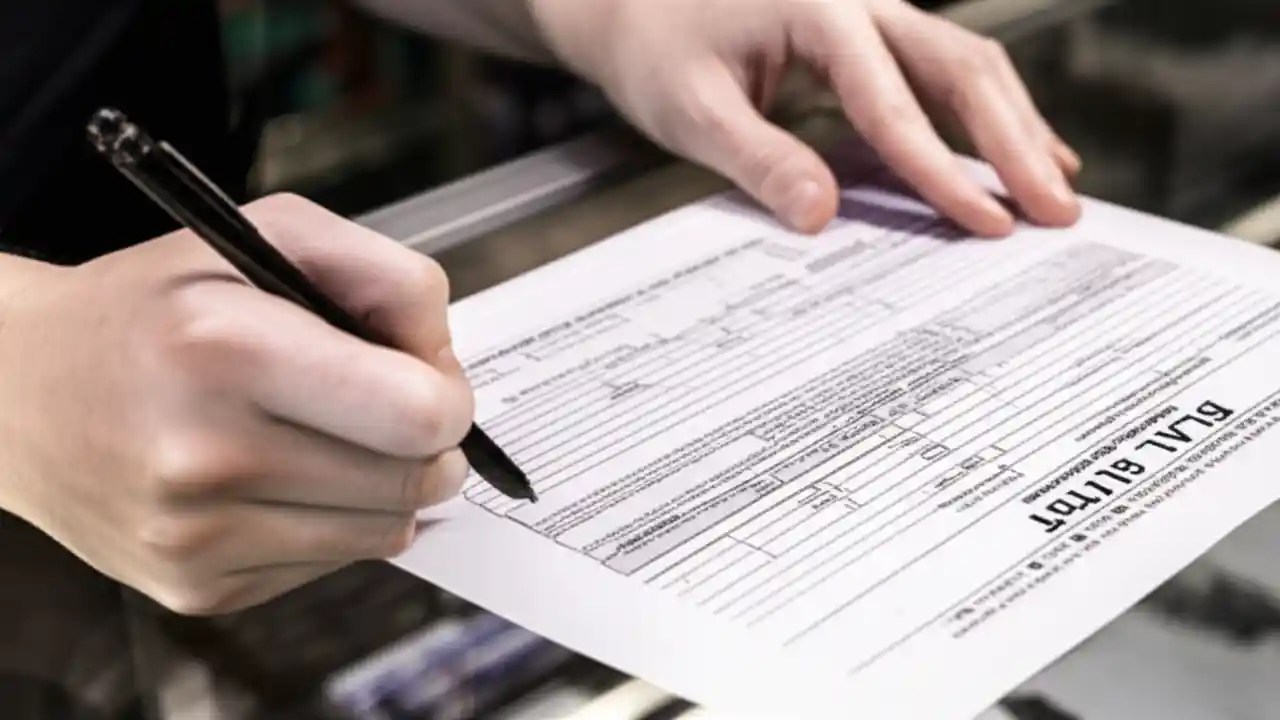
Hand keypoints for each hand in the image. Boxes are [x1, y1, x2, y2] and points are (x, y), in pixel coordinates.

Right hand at [0, 195, 472, 614]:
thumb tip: (448, 370)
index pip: (418, 414)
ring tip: (325, 435)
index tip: (428, 380)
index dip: (449, 397)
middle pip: (415, 479)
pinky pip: (332, 563)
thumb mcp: (272, 236)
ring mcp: (195, 533)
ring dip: (383, 484)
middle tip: (385, 407)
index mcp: (224, 346)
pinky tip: (279, 477)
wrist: (20, 389)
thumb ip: (389, 281)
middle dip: (424, 441)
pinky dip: (330, 519)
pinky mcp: (195, 586)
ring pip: (385, 530)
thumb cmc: (157, 305)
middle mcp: (203, 450)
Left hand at [532, 0, 1081, 235]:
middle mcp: (860, 3)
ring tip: (1058, 189)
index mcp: (817, 11)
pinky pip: (946, 70)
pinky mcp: (872, 38)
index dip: (941, 170)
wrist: (633, 5)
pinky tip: (1022, 150)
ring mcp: (872, 15)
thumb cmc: (655, 51)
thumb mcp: (691, 111)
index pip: (892, 103)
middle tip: (1058, 210)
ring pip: (967, 62)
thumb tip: (820, 217)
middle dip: (1014, 142)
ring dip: (1017, 126)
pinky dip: (988, 113)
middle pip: (960, 67)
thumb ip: (758, 159)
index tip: (985, 223)